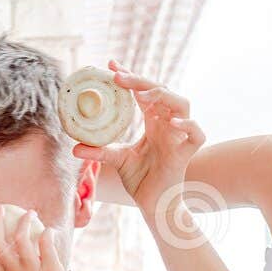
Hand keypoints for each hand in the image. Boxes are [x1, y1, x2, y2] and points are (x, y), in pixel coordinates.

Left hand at [72, 61, 206, 212]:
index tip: (111, 65)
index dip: (130, 77)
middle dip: (141, 80)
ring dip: (163, 95)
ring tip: (141, 95)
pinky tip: (172, 124)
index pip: (144, 92)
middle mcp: (168, 125)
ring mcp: (179, 137)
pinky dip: (188, 126)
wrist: (154, 205)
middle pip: (162, 91)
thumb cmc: (141, 181)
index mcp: (153, 123)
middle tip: (118, 77)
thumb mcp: (117, 160)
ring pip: (182, 105)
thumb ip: (99, 151)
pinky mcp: (186, 153)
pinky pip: (197, 134)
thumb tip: (74, 147)